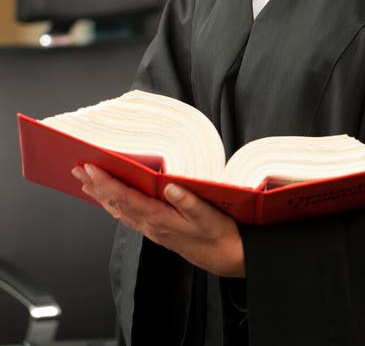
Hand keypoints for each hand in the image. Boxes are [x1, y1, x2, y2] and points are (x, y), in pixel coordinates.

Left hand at [71, 164, 244, 277]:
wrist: (226, 257)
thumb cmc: (219, 234)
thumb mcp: (209, 216)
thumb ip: (189, 202)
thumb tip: (170, 187)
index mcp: (161, 219)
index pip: (127, 198)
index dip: (107, 183)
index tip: (91, 168)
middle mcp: (151, 226)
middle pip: (116, 204)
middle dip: (96, 186)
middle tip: (78, 170)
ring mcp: (152, 230)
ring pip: (119, 211)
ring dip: (101, 196)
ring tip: (86, 182)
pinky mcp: (157, 230)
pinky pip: (128, 216)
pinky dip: (114, 205)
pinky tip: (110, 200)